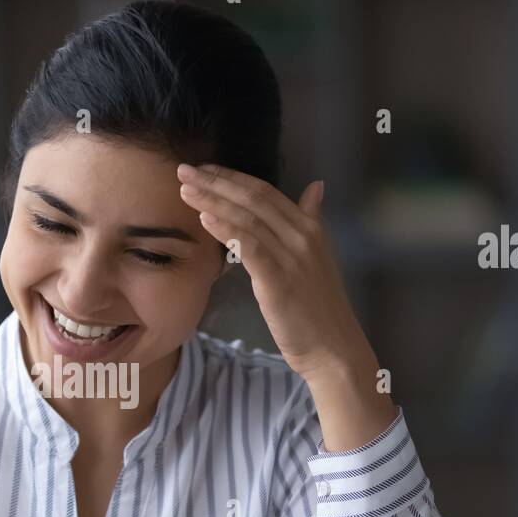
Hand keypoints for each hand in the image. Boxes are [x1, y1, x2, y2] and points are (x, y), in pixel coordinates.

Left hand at [177, 164, 370, 376]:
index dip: (232, 177)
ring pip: (247, 219)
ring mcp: (291, 257)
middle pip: (252, 199)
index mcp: (309, 227)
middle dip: (216, 182)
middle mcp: (302, 235)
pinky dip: (225, 229)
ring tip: (185, 190)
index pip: (265, 191)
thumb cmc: (319, 306)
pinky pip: (249, 247)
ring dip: (213, 201)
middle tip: (184, 170)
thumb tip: (316, 186)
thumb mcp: (318, 257)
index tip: (204, 169)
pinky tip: (204, 218)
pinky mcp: (278, 281)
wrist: (332, 347)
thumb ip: (311, 219)